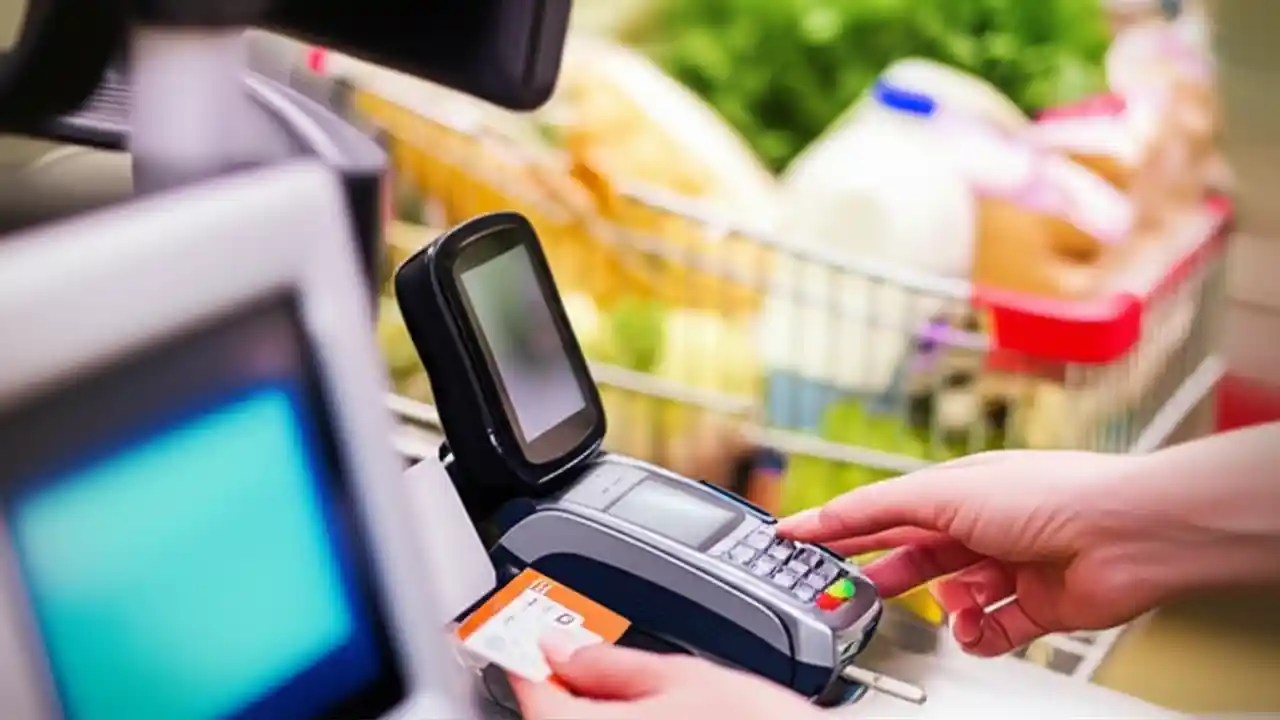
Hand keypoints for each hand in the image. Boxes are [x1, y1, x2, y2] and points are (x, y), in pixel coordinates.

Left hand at [511, 634, 823, 719]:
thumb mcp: (683, 675)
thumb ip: (610, 663)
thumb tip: (560, 646)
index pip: (529, 691)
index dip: (526, 657)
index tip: (527, 637)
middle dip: (561, 690)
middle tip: (583, 659)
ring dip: (591, 710)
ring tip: (629, 692)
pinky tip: (650, 719)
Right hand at [779, 450, 1185, 655]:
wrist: (1125, 535)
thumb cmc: (1046, 494)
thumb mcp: (943, 492)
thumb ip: (878, 508)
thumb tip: (826, 515)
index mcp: (956, 491)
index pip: (883, 511)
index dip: (838, 526)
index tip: (793, 540)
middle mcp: (981, 528)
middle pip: (913, 560)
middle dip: (882, 577)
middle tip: (847, 592)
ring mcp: (1008, 569)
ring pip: (952, 600)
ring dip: (947, 608)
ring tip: (955, 606)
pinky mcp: (1035, 608)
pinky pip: (990, 632)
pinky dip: (981, 634)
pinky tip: (980, 626)